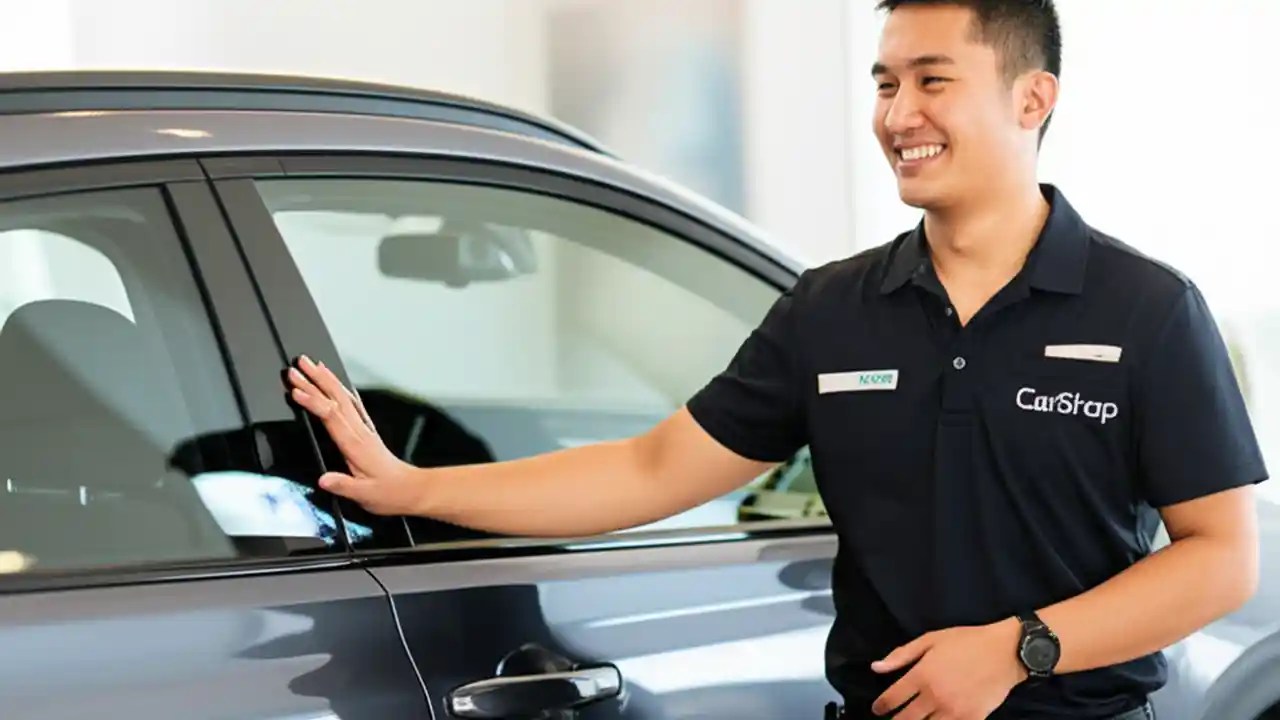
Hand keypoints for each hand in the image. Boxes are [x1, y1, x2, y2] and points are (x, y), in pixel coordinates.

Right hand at [286, 355, 419, 514]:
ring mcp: (364, 429)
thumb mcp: (365, 496)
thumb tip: (324, 479)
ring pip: (344, 397)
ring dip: (328, 379)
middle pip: (336, 398)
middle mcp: (360, 432)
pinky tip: (336, 384)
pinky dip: (341, 390)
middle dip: (316, 379)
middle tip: (299, 364)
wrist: (411, 489)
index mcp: (356, 445)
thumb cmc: (389, 492)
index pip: (331, 416)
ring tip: (313, 365)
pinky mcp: (366, 431)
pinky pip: (352, 404)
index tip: (296, 390)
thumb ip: (343, 486)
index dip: (313, 401)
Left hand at [869, 618, 1026, 718]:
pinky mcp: (972, 719)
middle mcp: (934, 696)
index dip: (881, 706)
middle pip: (906, 719)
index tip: (878, 709)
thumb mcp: (931, 640)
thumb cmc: (967, 642)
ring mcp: (954, 711)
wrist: (1005, 652)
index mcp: (922, 675)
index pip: (892, 698)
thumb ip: (901, 655)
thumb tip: (876, 668)